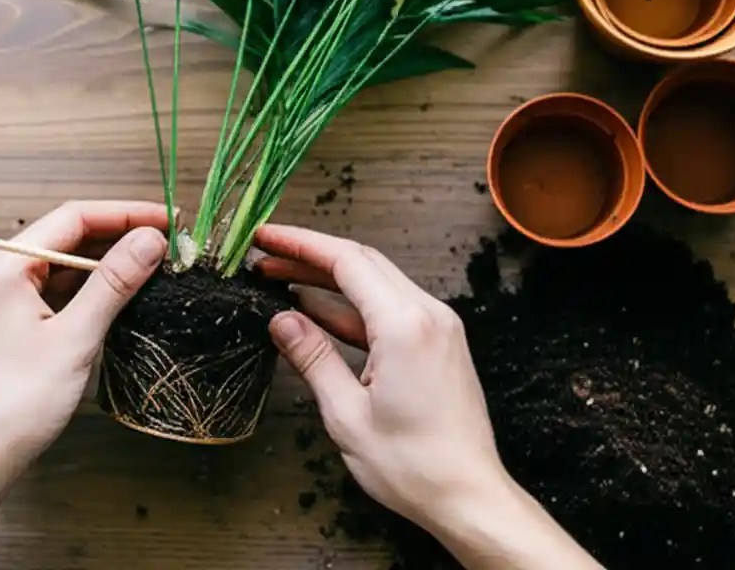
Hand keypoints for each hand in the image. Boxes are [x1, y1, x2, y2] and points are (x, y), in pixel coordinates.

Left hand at [0, 201, 168, 463]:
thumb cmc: (16, 400)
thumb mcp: (75, 337)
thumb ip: (114, 283)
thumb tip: (151, 240)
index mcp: (7, 264)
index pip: (75, 217)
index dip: (126, 214)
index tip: (170, 220)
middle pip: (68, 237)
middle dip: (119, 237)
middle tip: (170, 245)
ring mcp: (0, 298)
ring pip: (62, 266)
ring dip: (106, 265)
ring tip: (153, 269)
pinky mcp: (7, 323)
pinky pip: (53, 291)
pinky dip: (87, 290)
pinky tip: (119, 298)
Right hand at [256, 225, 599, 568]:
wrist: (468, 496)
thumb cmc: (414, 466)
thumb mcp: (346, 413)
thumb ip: (313, 357)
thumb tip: (282, 320)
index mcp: (405, 326)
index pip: (346, 261)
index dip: (301, 243)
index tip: (267, 237)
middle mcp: (428, 316)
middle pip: (362, 264)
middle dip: (311, 255)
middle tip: (267, 256)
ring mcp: (438, 328)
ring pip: (376, 283)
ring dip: (329, 279)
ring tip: (283, 280)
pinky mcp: (438, 345)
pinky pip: (390, 309)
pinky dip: (352, 307)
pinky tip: (318, 313)